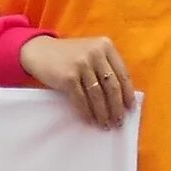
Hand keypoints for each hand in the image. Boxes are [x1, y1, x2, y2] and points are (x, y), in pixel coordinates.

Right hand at [19, 34, 134, 127]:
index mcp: (105, 46)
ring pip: (98, 95)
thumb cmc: (68, 56)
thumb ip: (105, 66)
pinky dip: (87, 112)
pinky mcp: (68, 77)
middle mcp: (95, 53)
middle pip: (112, 86)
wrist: (39, 51)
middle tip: (118, 121)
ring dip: (103, 113)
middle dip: (117, 107)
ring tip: (105, 124)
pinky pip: (81, 100)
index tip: (130, 108)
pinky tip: (90, 120)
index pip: (122, 74)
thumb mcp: (90, 52)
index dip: (128, 94)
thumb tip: (121, 97)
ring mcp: (81, 65)